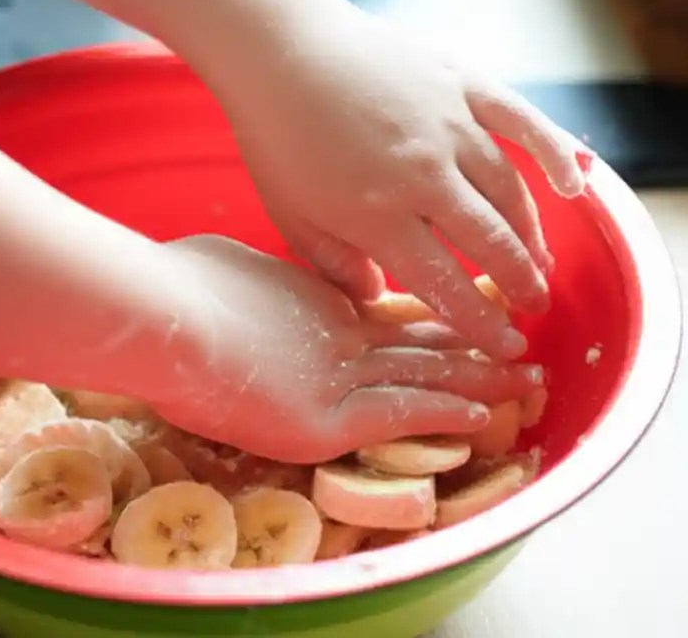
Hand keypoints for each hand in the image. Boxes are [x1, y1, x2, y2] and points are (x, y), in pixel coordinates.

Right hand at [146, 235, 542, 463]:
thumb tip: (261, 289)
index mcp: (318, 300)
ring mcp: (338, 373)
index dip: (431, 320)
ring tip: (525, 381)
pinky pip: (400, 413)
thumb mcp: (233, 268)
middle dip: (473, 345)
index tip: (468, 316)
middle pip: (422, 341)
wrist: (162, 316)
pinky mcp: (328, 419)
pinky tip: (480, 417)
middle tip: (520, 344)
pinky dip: (442, 414)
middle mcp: (341, 333)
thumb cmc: (180, 284)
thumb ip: (266, 284)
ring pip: (425, 374)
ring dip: (479, 380)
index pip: (389, 318)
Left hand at [217, 4, 591, 360]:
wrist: (280, 47)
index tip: (505, 346)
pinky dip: (553, 152)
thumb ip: (337, 267)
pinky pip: (521, 121)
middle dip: (519, 284)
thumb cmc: (278, 137)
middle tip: (533, 310)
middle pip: (489, 243)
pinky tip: (573, 185)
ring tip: (541, 265)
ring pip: (509, 191)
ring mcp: (448, 126)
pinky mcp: (461, 82)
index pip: (445, 284)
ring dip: (532, 234)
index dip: (480, 322)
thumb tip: (379, 301)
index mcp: (379, 216)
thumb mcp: (292, 218)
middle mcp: (423, 176)